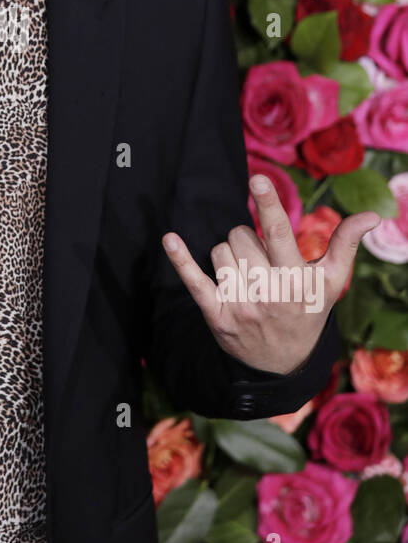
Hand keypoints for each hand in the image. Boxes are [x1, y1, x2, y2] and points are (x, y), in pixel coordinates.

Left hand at [160, 173, 380, 375]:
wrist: (283, 363)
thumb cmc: (308, 310)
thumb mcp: (331, 281)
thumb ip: (346, 243)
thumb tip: (373, 215)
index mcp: (296, 279)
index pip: (280, 233)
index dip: (268, 203)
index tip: (257, 179)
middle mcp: (267, 292)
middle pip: (241, 236)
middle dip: (249, 240)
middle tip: (262, 262)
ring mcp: (239, 304)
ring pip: (219, 251)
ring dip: (230, 256)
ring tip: (247, 276)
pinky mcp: (216, 315)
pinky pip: (193, 279)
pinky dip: (180, 258)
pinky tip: (170, 239)